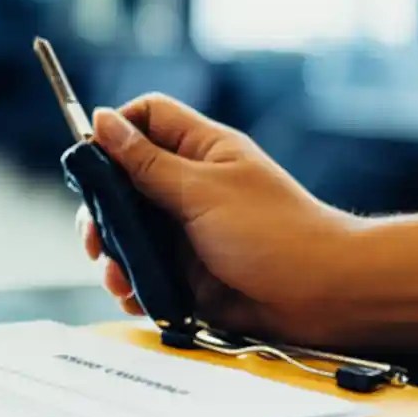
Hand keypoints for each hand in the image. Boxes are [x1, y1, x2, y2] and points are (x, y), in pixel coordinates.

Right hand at [80, 94, 357, 344]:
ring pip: (128, 232)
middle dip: (102, 211)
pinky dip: (132, 285)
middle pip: (123, 182)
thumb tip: (102, 120)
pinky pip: (144, 273)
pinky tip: (135, 298)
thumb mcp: (201, 190)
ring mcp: (187, 231)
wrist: (323, 297)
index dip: (116, 131)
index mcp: (201, 151)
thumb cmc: (275, 233)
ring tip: (117, 279)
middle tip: (96, 239)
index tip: (94, 161)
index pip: (146, 118)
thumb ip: (145, 162)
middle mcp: (190, 187)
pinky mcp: (187, 273)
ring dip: (113, 255)